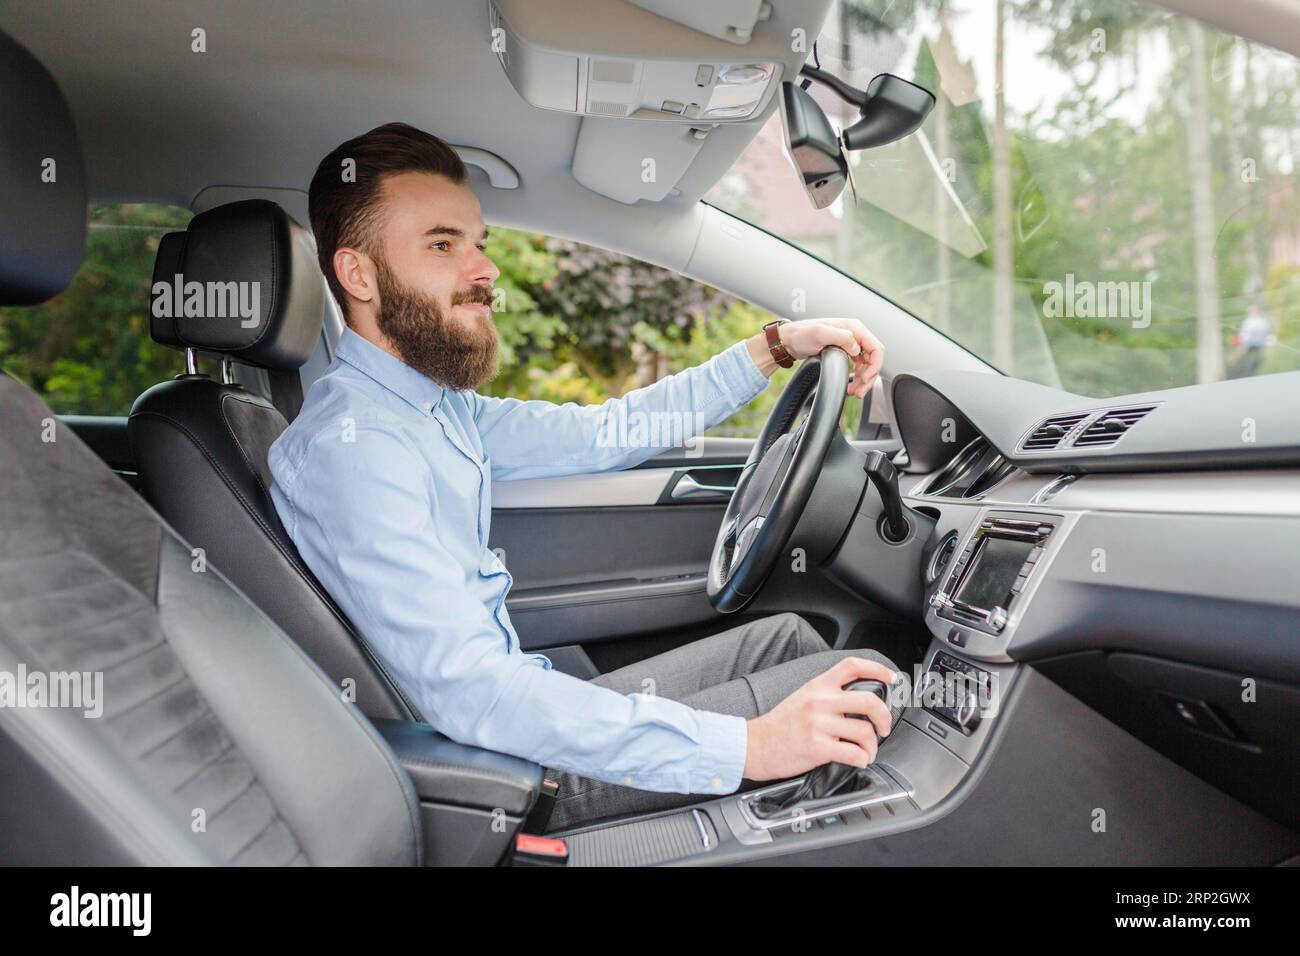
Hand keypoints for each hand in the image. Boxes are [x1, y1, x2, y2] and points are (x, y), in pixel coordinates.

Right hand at [742, 656, 897, 781]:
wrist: (754, 744)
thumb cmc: (779, 725)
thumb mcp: (802, 697)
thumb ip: (826, 694)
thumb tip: (855, 701)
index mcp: (818, 686)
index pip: (853, 666)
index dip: (878, 669)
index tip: (891, 678)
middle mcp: (820, 701)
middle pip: (869, 700)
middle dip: (885, 717)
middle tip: (884, 727)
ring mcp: (819, 724)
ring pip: (865, 732)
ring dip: (872, 746)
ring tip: (867, 752)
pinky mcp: (818, 747)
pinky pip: (853, 753)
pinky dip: (862, 760)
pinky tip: (858, 761)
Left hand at [781, 318, 883, 398]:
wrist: (788, 340)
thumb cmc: (801, 334)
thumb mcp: (820, 333)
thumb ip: (842, 338)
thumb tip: (857, 348)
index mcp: (853, 328)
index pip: (876, 348)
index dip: (874, 366)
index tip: (865, 379)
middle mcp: (854, 335)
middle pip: (873, 359)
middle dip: (869, 377)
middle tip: (859, 392)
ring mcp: (850, 344)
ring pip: (867, 365)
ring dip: (863, 381)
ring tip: (854, 392)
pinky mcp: (845, 352)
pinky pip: (858, 367)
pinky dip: (857, 378)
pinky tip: (850, 386)